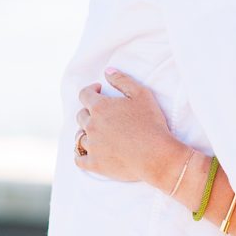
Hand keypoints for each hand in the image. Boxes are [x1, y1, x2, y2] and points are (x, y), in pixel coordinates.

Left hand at [75, 70, 191, 194]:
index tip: (98, 90)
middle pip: (81, 115)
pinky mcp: (94, 164)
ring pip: (79, 137)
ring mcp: (92, 146)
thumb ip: (122, 80)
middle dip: (90, 112)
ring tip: (98, 134)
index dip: (91, 90)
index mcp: (100, 107)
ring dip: (86, 133)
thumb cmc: (152, 123)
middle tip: (103, 115)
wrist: (157, 155)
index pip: (84, 94)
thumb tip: (107, 71)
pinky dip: (81, 155)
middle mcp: (91, 125)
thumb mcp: (142, 95)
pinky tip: (88, 152)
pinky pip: (79, 158)